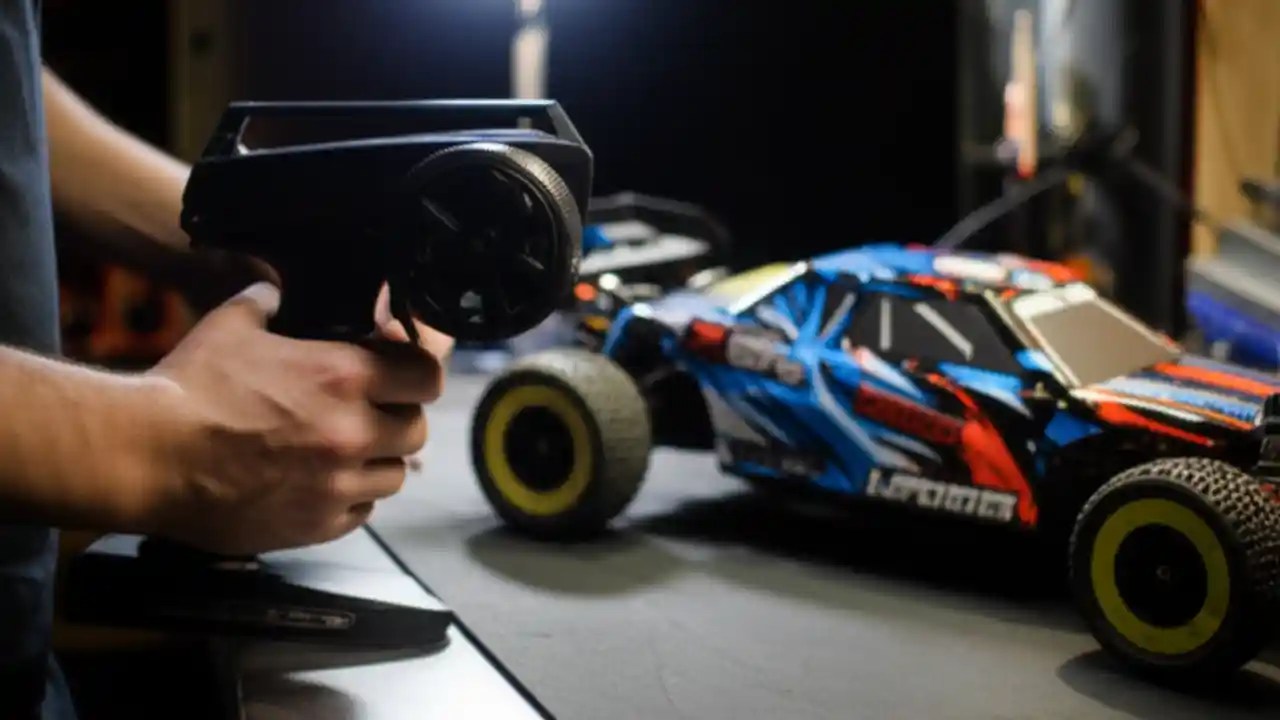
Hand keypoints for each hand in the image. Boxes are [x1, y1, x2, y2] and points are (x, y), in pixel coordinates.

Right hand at [144, 283, 443, 554]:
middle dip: (398, 419)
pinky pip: (361, 513)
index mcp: (345, 378)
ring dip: (376, 462)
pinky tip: (321, 484)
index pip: (428, 377)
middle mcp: (353, 433)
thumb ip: (270, 303)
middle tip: (370, 415)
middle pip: (417, 430)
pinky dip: (349, 500)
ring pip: (394, 476)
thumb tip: (280, 291)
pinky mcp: (317, 526)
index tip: (402, 375)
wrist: (148, 457)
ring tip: (344, 452)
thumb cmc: (191, 386)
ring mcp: (338, 486)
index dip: (417, 374)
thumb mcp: (235, 325)